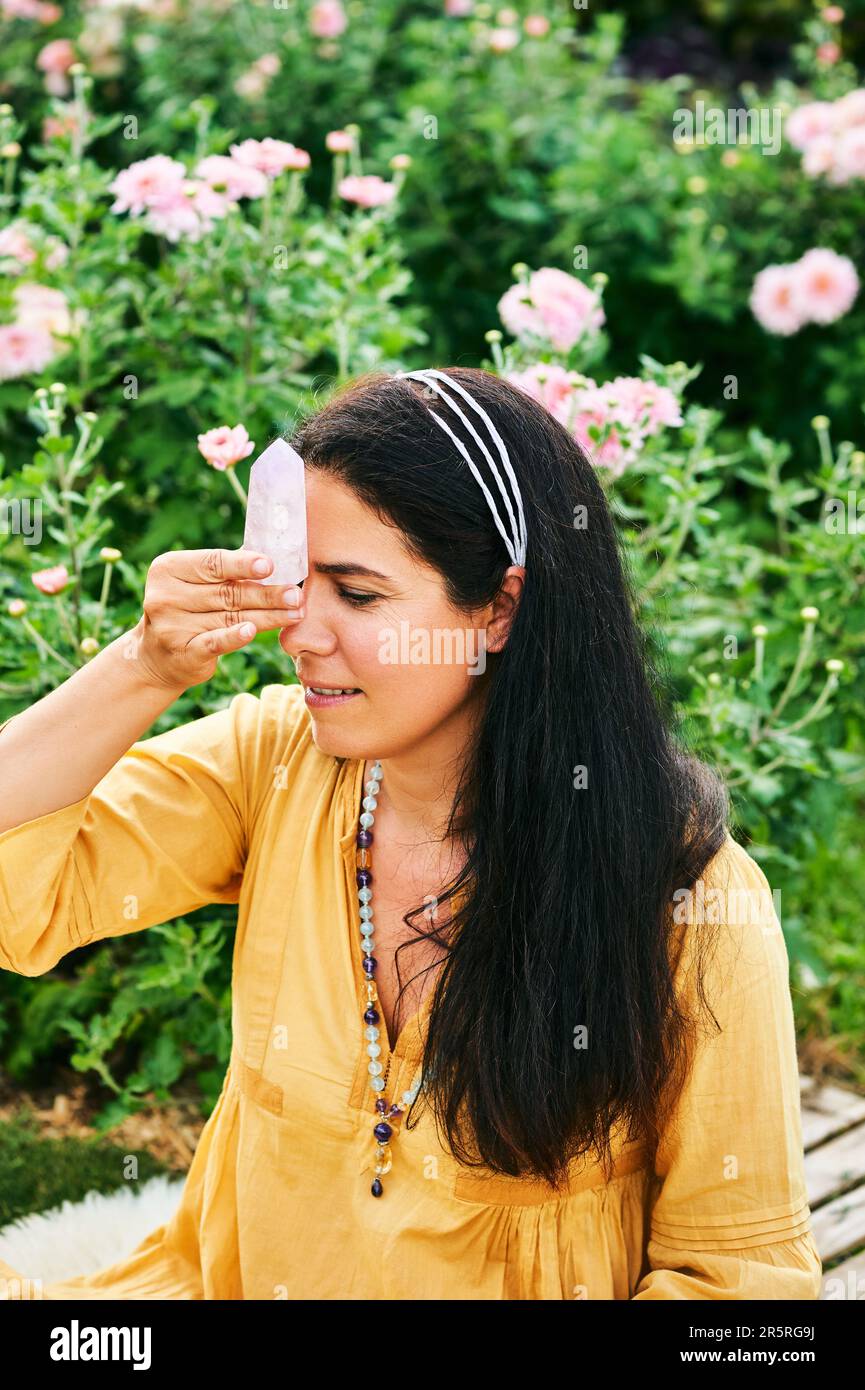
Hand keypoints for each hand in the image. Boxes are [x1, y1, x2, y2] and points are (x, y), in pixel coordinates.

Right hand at [132, 548, 304, 691]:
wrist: (157, 657)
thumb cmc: (188, 609)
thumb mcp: (196, 584)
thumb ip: (225, 571)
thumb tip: (271, 557)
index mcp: (169, 569)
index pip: (212, 563)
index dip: (242, 564)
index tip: (269, 565)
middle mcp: (166, 596)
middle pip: (227, 593)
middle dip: (266, 594)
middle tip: (295, 594)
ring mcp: (171, 626)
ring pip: (230, 618)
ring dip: (267, 616)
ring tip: (295, 613)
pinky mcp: (183, 652)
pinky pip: (214, 642)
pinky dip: (234, 637)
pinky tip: (252, 632)